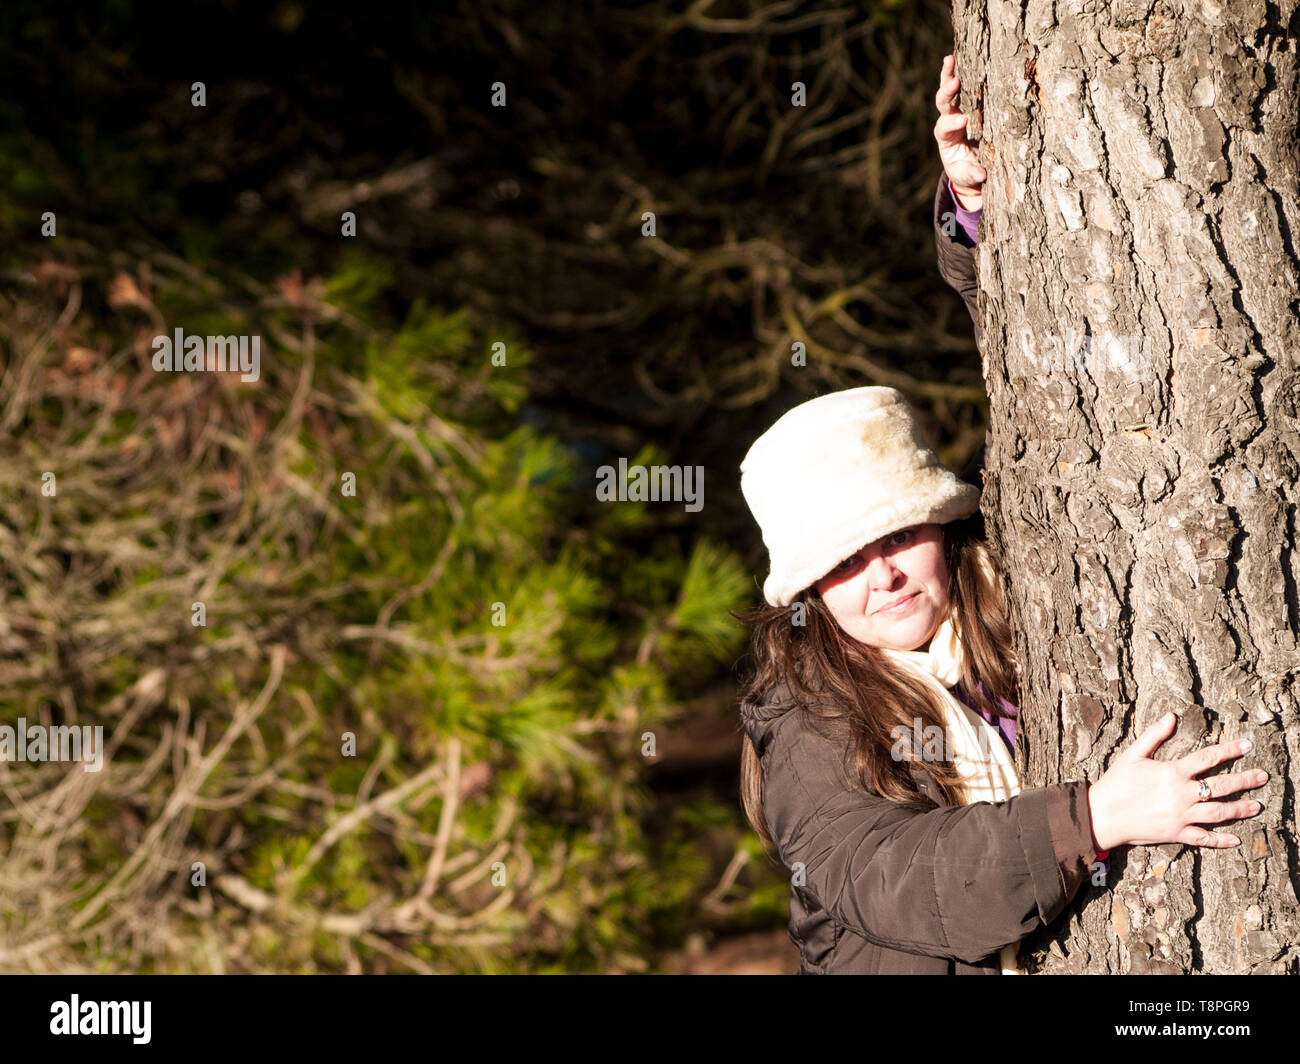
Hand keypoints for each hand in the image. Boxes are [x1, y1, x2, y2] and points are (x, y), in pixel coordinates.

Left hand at [934, 54, 986, 208]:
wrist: (968, 166)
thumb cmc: (967, 171)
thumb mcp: (968, 176)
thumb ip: (971, 174)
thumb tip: (980, 175)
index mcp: (946, 139)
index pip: (945, 128)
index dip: (953, 123)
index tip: (963, 120)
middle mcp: (947, 122)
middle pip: (943, 105)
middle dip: (947, 94)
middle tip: (954, 82)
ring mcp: (955, 111)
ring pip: (948, 92)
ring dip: (948, 75)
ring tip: (949, 59)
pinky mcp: (965, 104)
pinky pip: (960, 87)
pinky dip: (956, 72)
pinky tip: (955, 56)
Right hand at [1086, 713, 1267, 850]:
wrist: (1102, 814)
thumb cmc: (1115, 782)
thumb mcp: (1132, 754)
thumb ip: (1154, 735)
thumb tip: (1171, 716)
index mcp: (1172, 773)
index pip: (1208, 758)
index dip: (1230, 750)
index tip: (1247, 744)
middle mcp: (1182, 794)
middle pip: (1221, 786)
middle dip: (1245, 780)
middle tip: (1263, 777)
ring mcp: (1181, 816)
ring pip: (1219, 813)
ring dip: (1240, 809)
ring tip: (1256, 805)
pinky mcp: (1177, 834)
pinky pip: (1204, 838)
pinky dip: (1221, 840)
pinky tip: (1235, 839)